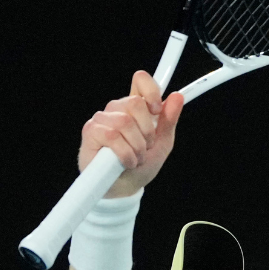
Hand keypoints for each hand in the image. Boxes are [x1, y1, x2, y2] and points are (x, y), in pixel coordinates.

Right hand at [78, 70, 184, 197]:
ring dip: (136, 146)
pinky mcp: (91, 131)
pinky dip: (124, 153)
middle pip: (136, 103)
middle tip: (146, 147)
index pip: (140, 81)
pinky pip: (112, 135)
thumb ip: (169, 120)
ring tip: (135, 158)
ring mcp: (102, 119)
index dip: (151, 89)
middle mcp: (118, 109)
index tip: (157, 109)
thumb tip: (177, 97)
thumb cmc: (141, 165)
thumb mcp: (162, 143)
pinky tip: (125, 161)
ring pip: (124, 121)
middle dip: (147, 131)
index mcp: (136, 108)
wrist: (124, 188)